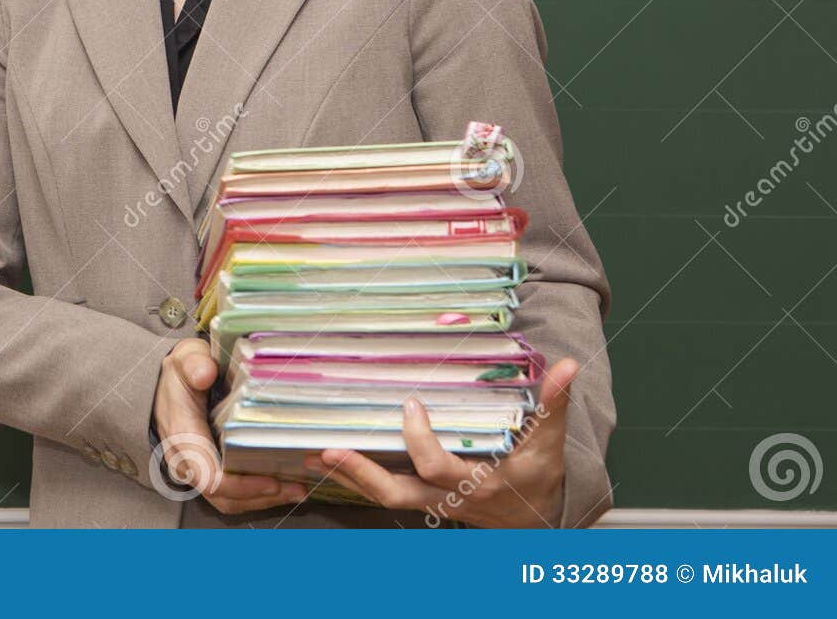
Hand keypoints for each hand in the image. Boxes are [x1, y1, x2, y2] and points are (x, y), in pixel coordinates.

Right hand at [152, 337, 310, 514]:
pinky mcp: (207, 470)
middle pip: (223, 496)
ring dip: (262, 500)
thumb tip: (205, 373)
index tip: (272, 480)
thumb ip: (193, 364)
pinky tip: (281, 486)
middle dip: (261, 497)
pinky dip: (256, 495)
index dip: (241, 485)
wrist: (165, 384)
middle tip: (296, 488)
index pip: (209, 476)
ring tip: (296, 490)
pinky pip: (230, 494)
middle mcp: (187, 460)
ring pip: (228, 500)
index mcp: (182, 435)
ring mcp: (196, 469)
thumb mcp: (185, 359)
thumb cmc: (180, 373)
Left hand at [306, 357, 578, 527]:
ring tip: (316, 452)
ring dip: (350, 474)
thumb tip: (569, 365)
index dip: (419, 439)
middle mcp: (447, 497)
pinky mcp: (422, 497)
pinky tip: (334, 458)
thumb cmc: (540, 478)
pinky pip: (385, 490)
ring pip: (384, 495)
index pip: (437, 466)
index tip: (410, 405)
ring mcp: (431, 501)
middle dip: (361, 472)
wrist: (535, 519)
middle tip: (328, 448)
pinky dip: (359, 477)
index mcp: (477, 483)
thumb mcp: (548, 443)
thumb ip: (553, 404)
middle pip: (395, 493)